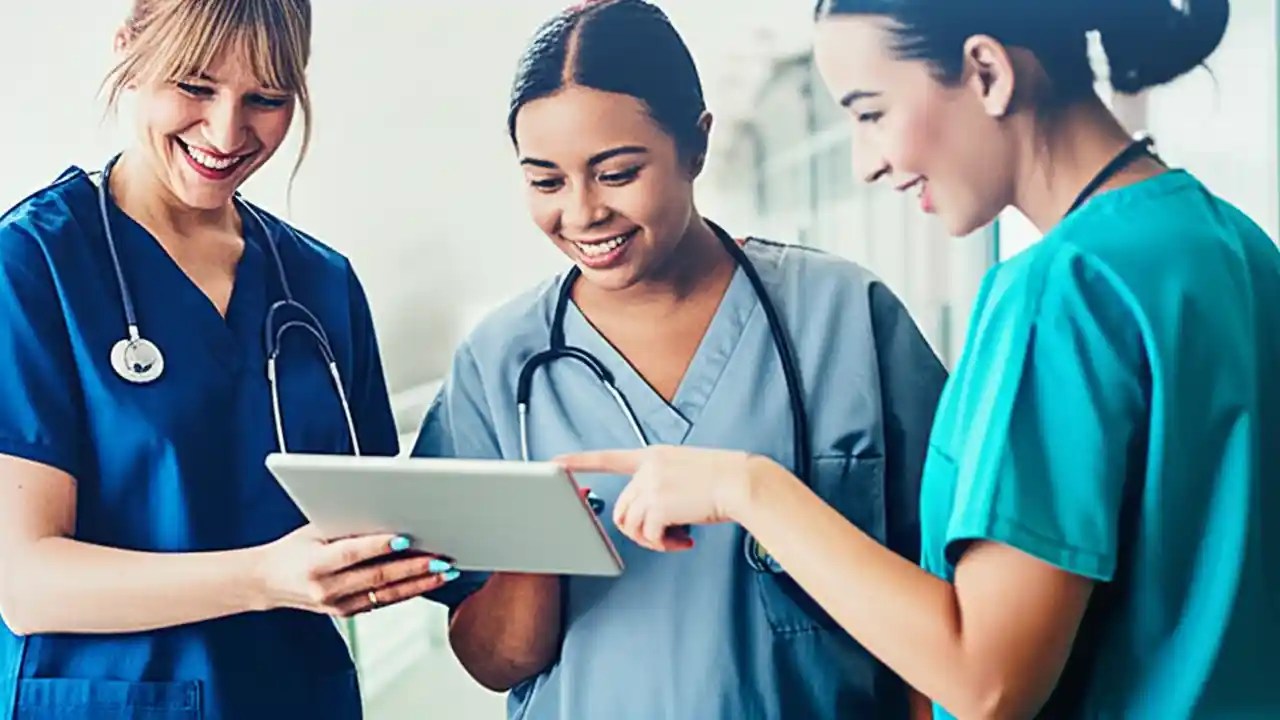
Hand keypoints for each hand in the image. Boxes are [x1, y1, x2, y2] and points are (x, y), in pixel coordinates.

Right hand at [252, 525, 457, 616]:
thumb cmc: (292, 549)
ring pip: (386, 594)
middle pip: (378, 577)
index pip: (353, 553)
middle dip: (414, 567)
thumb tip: (385, 513)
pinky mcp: (347, 612)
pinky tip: (427, 582)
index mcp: (315, 563)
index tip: (406, 538)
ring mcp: (337, 605)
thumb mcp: (312, 530)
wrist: (266, 582)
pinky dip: (407, 591)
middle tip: (441, 558)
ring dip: (419, 583)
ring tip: (445, 572)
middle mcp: (327, 588)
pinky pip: (382, 603)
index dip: (380, 546)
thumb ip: (345, 525)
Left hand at [557, 446, 757, 552]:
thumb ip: (663, 486)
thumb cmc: (725, 480)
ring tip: (677, 538)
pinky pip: (647, 535)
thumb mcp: (688, 472)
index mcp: (654, 455)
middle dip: (640, 529)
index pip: (609, 458)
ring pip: (631, 524)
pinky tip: (684, 541)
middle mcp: (648, 468)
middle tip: (667, 536)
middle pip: (622, 507)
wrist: (743, 482)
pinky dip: (664, 545)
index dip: (579, 462)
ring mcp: (651, 485)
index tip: (554, 463)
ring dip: (652, 539)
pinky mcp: (658, 505)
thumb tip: (652, 517)